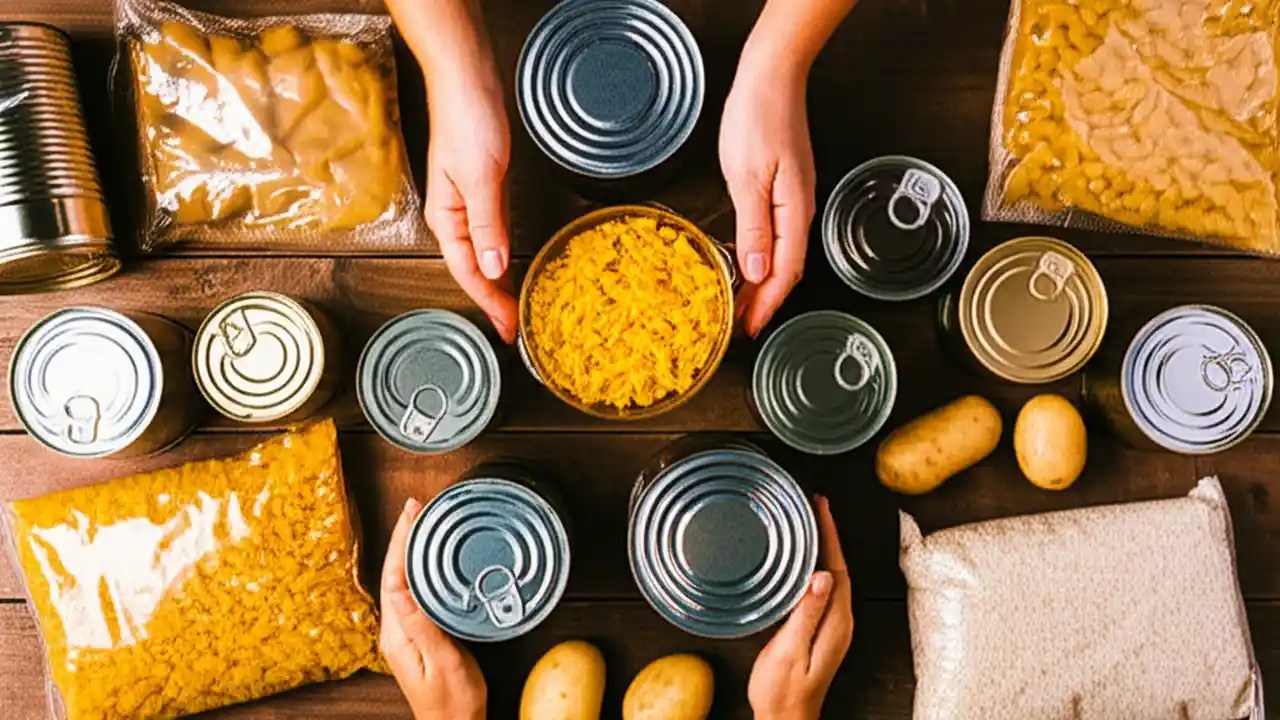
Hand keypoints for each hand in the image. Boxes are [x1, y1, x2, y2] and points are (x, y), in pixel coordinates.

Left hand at [380, 498, 486, 719]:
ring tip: (422, 522)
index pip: (393, 577)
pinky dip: (420, 568)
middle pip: (394, 573)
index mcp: (397, 635)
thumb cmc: (453, 702)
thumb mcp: (443, 662)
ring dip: (410, 550)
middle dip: (404, 537)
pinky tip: (430, 559)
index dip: (401, 542)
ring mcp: (404, 632)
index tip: (411, 514)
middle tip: (417, 507)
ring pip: (402, 580)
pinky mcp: (416, 635)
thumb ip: (423, 626)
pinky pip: (413, 592)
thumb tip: (400, 590)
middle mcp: (395, 631)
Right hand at [424, 58, 517, 342]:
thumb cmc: (467, 119)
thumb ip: (488, 224)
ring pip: (483, 253)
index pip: (468, 272)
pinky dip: (504, 253)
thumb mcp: (480, 176)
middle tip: (514, 327)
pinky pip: (492, 232)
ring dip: (498, 280)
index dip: (488, 302)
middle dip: (492, 300)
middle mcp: (454, 215)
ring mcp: (468, 202)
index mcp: (446, 216)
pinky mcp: (484, 188)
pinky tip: (514, 263)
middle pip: (473, 269)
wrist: (467, 77)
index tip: (507, 328)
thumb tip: (495, 269)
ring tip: (516, 306)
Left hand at [719, 54, 815, 338]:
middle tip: (743, 324)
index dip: (768, 304)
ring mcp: (792, 198)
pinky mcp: (783, 188)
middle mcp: (799, 209)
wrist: (770, 77)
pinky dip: (762, 254)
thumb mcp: (748, 178)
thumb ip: (754, 227)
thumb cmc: (758, 119)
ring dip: (763, 280)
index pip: (785, 272)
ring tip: (742, 302)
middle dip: (766, 299)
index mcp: (794, 211)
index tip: (750, 328)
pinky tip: (748, 260)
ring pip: (782, 252)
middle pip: (787, 267)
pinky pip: (776, 233)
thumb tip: (759, 270)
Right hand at [748, 496, 852, 719]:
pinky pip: (823, 590)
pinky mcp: (822, 632)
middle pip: (837, 567)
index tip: (821, 507)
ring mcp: (833, 628)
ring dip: (822, 549)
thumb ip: (806, 613)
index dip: (829, 534)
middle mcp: (840, 623)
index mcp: (835, 623)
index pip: (837, 567)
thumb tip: (821, 576)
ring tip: (808, 524)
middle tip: (813, 506)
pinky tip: (802, 563)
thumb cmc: (782, 692)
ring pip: (831, 577)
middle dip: (827, 534)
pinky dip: (815, 567)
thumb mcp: (790, 650)